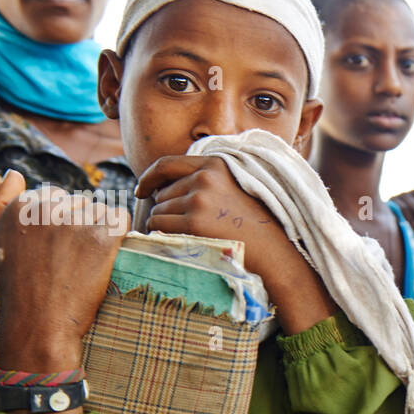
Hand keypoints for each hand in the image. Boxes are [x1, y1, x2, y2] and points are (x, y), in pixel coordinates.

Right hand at [0, 170, 127, 370]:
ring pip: (98, 210)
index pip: (52, 195)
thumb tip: (15, 172)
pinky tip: (109, 249)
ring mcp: (75, 223)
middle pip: (77, 202)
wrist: (39, 322)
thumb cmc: (15, 285)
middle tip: (71, 256)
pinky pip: (120, 219)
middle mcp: (46, 209)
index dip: (58, 220)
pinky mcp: (101, 238)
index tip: (56, 245)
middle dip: (78, 223)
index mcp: (21, 206)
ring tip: (85, 258)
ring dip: (98, 229)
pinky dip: (119, 232)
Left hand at [137, 154, 335, 333]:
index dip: (149, 177)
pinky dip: (162, 235)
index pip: (166, 164)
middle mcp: (204, 178)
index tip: (141, 190)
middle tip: (188, 227)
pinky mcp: (194, 222)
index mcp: (214, 165)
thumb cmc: (252, 225)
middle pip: (161, 192)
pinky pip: (159, 226)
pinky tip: (182, 241)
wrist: (272, 249)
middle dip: (166, 209)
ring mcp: (198, 199)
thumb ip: (202, 180)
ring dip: (165, 225)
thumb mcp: (232, 189)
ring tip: (192, 236)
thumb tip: (159, 188)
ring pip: (158, 211)